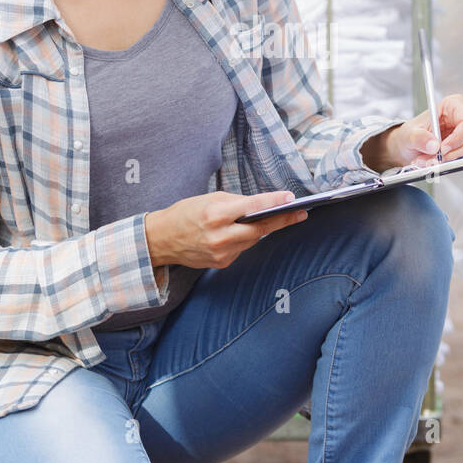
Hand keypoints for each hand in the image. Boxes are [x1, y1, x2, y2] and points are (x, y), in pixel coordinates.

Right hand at [144, 191, 308, 269]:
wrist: (162, 239)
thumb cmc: (185, 213)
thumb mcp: (209, 199)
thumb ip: (236, 203)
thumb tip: (262, 205)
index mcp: (215, 214)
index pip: (251, 207)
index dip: (273, 202)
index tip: (290, 199)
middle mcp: (219, 236)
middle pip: (259, 229)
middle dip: (281, 221)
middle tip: (300, 214)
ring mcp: (221, 253)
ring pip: (252, 240)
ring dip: (262, 229)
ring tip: (278, 218)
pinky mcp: (221, 263)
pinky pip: (242, 249)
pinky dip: (245, 239)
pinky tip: (243, 232)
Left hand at [384, 93, 462, 167]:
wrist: (409, 145)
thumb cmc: (412, 133)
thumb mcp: (409, 134)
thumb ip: (419, 138)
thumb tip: (433, 145)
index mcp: (453, 105)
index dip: (457, 138)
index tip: (443, 149)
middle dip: (453, 153)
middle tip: (436, 160)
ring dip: (449, 160)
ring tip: (429, 161)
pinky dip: (449, 163)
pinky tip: (434, 161)